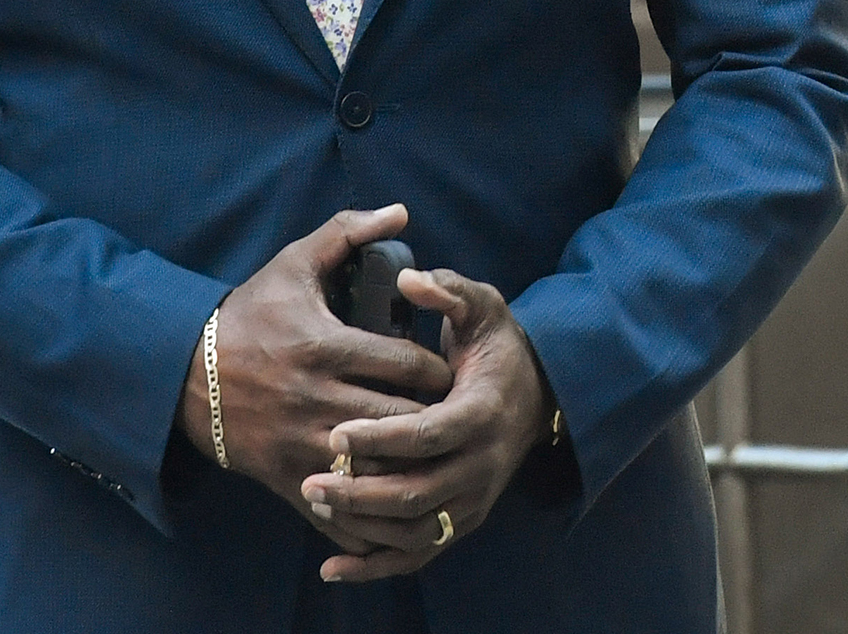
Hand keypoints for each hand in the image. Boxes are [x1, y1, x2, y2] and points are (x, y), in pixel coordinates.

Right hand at [179, 206, 454, 542]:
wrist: (188, 374)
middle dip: (433, 418)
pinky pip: (340, 511)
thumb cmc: (250, 313)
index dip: (437, 368)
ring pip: (376, 468)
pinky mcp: (289, 479)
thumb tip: (400, 212)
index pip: (404, 363)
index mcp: (323, 346)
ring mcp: (302, 444)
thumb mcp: (293, 264)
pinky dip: (372, 516)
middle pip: (399, 418)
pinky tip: (396, 503)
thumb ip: (346, 232)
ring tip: (434, 455)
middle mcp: (316, 399)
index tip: (449, 368)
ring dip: (409, 465)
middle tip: (456, 414)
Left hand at [299, 267, 552, 581]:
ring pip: (412, 529)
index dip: (381, 436)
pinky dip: (375, 566)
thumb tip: (409, 278)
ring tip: (313, 500)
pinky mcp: (461, 520)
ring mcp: (472, 500)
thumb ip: (447, 290)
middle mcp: (481, 466)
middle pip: (416, 491)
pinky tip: (332, 568)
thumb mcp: (481, 306)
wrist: (536, 392)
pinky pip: (417, 553)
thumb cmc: (496, 343)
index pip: (427, 434)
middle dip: (360, 488)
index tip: (336, 432)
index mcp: (481, 414)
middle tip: (311, 477)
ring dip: (362, 523)